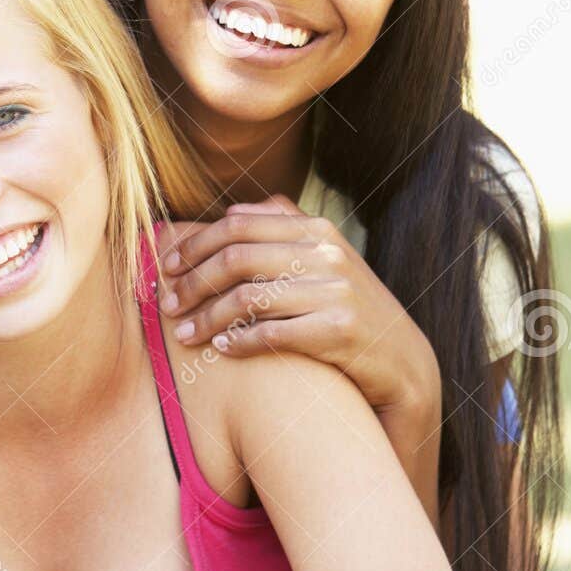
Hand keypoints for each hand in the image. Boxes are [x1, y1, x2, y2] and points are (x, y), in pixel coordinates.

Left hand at [158, 197, 439, 416]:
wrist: (403, 360)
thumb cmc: (348, 309)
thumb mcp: (325, 260)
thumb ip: (286, 231)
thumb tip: (232, 211)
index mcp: (316, 229)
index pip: (238, 224)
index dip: (195, 244)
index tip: (168, 267)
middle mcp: (326, 253)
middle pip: (236, 258)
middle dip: (193, 282)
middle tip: (168, 306)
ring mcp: (335, 291)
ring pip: (248, 297)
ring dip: (207, 318)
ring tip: (185, 335)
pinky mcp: (338, 331)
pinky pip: (272, 333)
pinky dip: (239, 342)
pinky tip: (222, 349)